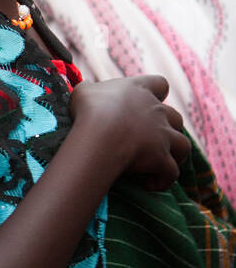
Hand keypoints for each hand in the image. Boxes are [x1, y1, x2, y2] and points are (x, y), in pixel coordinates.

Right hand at [70, 74, 189, 190]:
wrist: (100, 135)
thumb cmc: (90, 110)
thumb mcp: (83, 92)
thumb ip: (89, 89)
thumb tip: (87, 89)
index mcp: (140, 91)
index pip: (160, 83)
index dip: (157, 92)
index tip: (147, 100)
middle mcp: (157, 112)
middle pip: (176, 117)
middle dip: (168, 127)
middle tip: (150, 138)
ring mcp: (163, 136)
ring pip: (183, 145)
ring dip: (176, 154)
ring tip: (161, 163)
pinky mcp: (162, 158)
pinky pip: (172, 173)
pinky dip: (164, 180)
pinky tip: (150, 184)